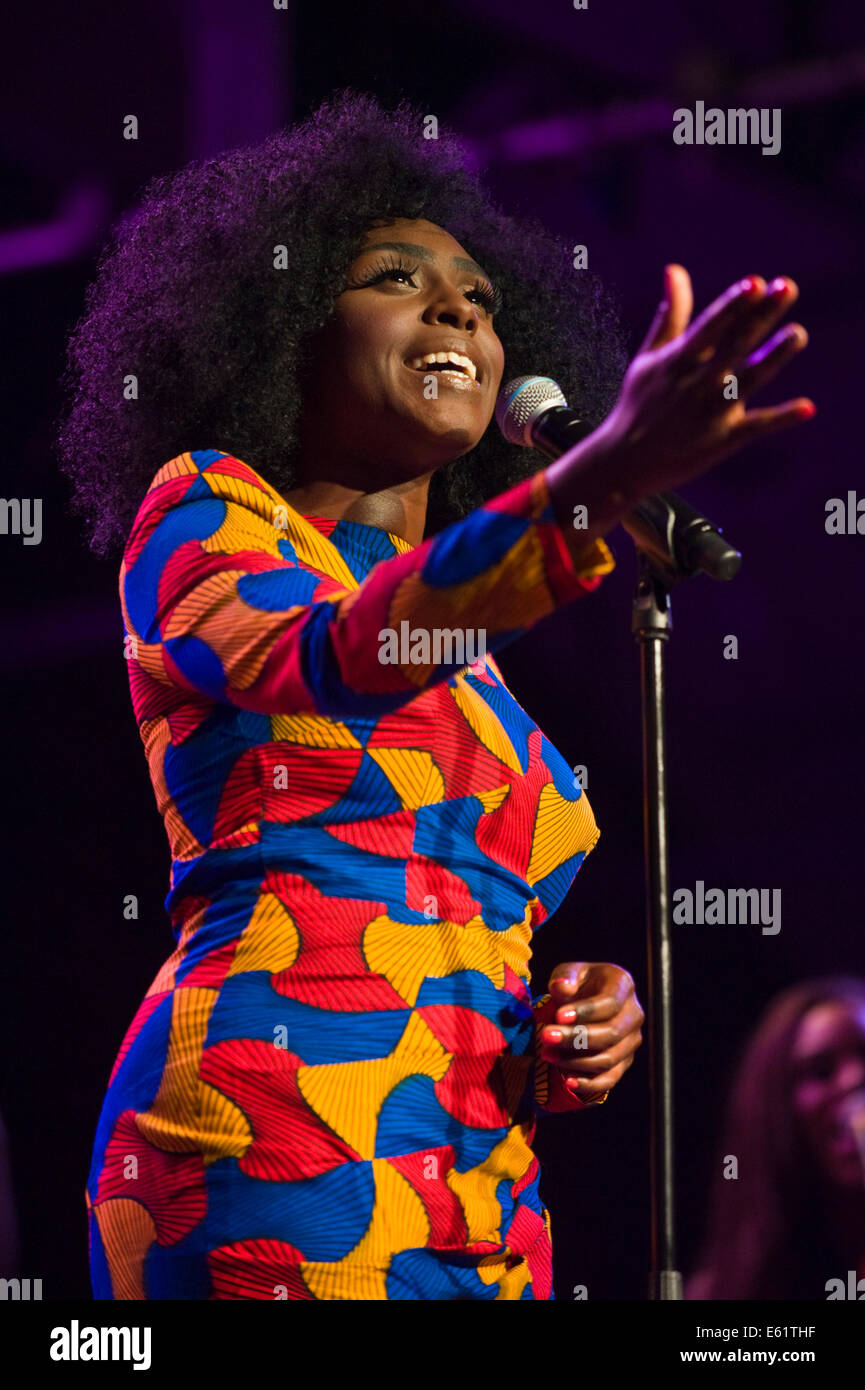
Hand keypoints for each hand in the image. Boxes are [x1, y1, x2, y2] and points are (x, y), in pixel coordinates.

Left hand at [535, 962, 643, 1102]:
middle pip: (610, 1033)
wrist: (585, 999)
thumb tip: (562, 988)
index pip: (609, 1003)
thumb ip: (565, 977)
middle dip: (576, 1038)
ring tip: (547, 1054)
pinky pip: (610, 1079)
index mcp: (623, 985)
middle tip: (546, 1036)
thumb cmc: (577, 984)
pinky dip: (590, 1084)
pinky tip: (568, 1082)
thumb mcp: (569, 973)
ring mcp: (632, 1040)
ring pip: (609, 1058)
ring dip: (576, 1061)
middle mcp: (634, 1014)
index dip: (585, 1012)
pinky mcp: (624, 1062)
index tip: (558, 1015)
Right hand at [604, 266, 813, 499]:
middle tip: (788, 287)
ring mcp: (711, 412)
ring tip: (798, 334)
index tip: (755, 282)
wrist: (625, 462)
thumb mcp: (650, 357)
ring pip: (749, 380)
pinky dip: (781, 418)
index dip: (732, 305)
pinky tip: (808, 408)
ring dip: (775, 357)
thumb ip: (670, 314)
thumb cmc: (639, 404)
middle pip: (736, 344)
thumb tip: (675, 269)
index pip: (710, 327)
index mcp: (678, 360)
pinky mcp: (723, 440)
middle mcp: (696, 383)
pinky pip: (756, 427)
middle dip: (761, 317)